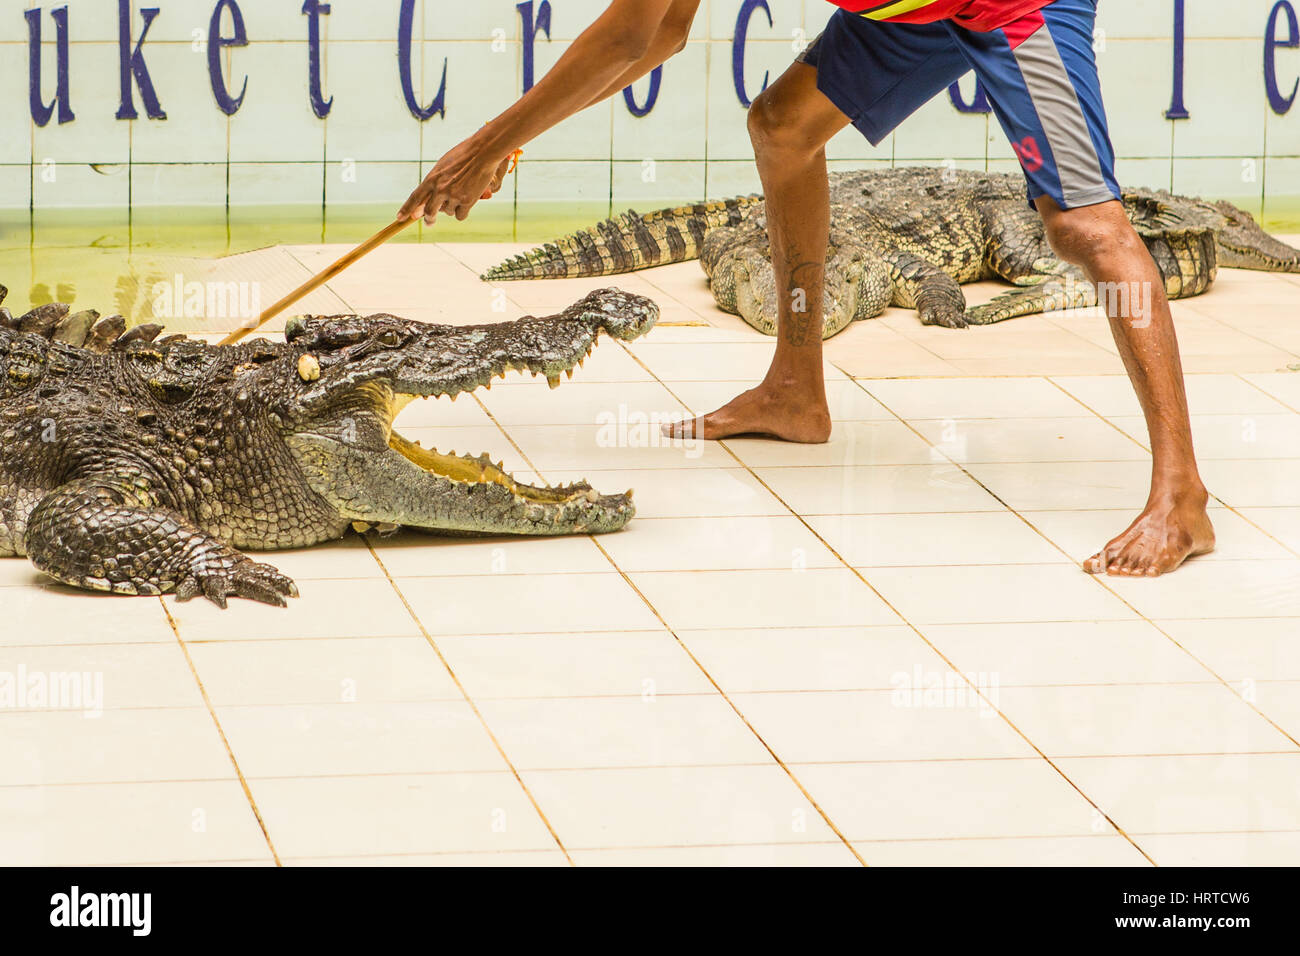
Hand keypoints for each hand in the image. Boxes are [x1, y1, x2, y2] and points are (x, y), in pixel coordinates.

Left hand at [398, 135, 513, 224]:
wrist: (483, 152)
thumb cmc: (464, 155)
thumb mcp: (443, 166)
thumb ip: (435, 183)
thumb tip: (429, 202)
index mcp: (432, 178)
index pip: (415, 197)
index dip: (406, 209)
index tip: (399, 218)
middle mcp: (440, 188)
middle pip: (429, 212)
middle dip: (429, 219)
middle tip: (429, 222)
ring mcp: (454, 195)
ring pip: (448, 212)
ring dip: (452, 208)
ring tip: (461, 193)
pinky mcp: (467, 201)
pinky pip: (460, 216)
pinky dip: (463, 212)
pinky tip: (468, 201)